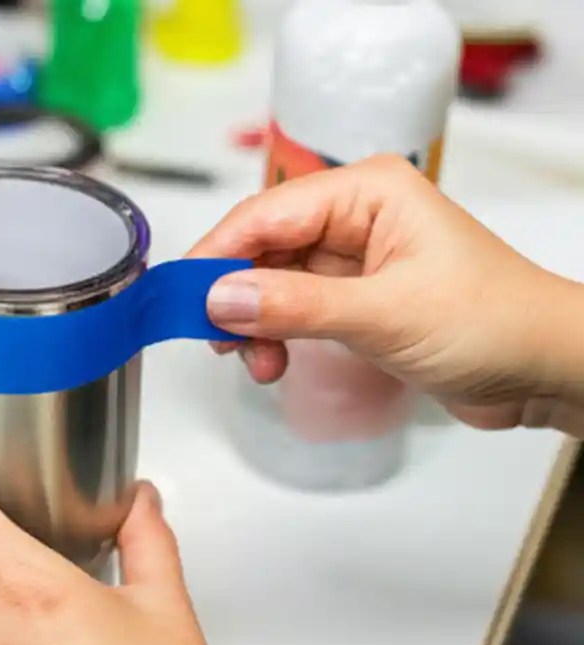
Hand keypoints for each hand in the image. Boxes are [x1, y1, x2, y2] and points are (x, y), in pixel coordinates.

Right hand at [189, 155, 583, 432]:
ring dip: (253, 324)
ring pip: (270, 282)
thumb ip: (295, 306)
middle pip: (261, 247)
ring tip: (257, 364)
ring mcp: (353, 259)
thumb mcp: (384, 314)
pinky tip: (275, 363)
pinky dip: (275, 336)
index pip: (265, 213)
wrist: (547, 371)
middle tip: (213, 339)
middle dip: (233, 295)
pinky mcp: (354, 298)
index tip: (178, 296)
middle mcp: (355, 216)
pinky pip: (291, 309)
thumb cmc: (492, 323)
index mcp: (367, 192)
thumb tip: (219, 298)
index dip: (216, 254)